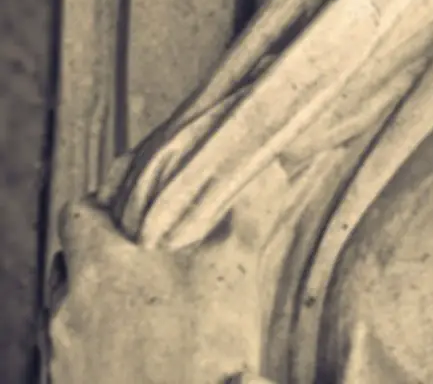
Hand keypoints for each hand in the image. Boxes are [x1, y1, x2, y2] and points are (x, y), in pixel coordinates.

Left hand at [48, 198, 267, 383]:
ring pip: (68, 310)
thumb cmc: (208, 350)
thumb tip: (270, 171)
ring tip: (142, 307)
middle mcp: (68, 309)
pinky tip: (137, 351)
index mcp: (99, 264)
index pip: (77, 212)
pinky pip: (73, 355)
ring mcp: (64, 357)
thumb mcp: (235, 267)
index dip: (103, 203)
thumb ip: (245, 212)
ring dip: (97, 301)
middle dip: (101, 253)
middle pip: (70, 260)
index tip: (130, 208)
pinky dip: (96, 346)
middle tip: (142, 257)